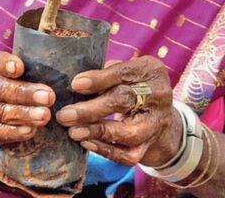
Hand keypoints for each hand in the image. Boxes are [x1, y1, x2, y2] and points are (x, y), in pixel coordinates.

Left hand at [55, 56, 181, 166]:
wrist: (158, 113)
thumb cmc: (131, 83)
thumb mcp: (123, 69)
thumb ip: (104, 72)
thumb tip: (76, 83)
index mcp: (150, 70)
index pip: (123, 73)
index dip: (98, 80)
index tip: (75, 85)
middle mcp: (158, 96)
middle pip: (124, 102)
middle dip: (91, 109)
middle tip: (65, 114)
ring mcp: (156, 124)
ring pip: (127, 132)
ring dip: (96, 132)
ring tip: (73, 131)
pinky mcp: (150, 146)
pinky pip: (128, 155)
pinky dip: (106, 150)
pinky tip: (86, 142)